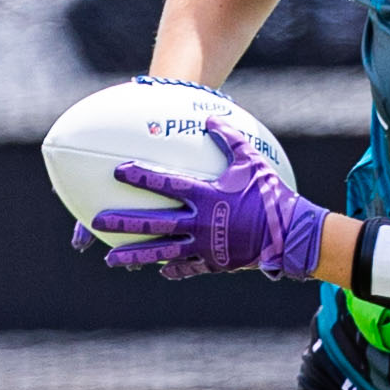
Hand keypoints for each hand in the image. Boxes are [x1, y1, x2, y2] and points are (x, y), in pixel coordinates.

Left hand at [89, 121, 327, 280]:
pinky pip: (188, 267)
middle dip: (123, 222)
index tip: (118, 171)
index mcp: (205, 196)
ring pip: (162, 251)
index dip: (140, 177)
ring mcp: (205, 246)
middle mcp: (199, 222)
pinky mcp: (215, 263)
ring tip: (111, 259)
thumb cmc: (272, 195)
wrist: (291, 235)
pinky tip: (159, 270)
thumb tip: (210, 119)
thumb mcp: (252, 162)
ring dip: (134, 255)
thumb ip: (229, 139)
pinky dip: (173, 268)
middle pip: (153, 223)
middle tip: (98, 222)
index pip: (165, 185)